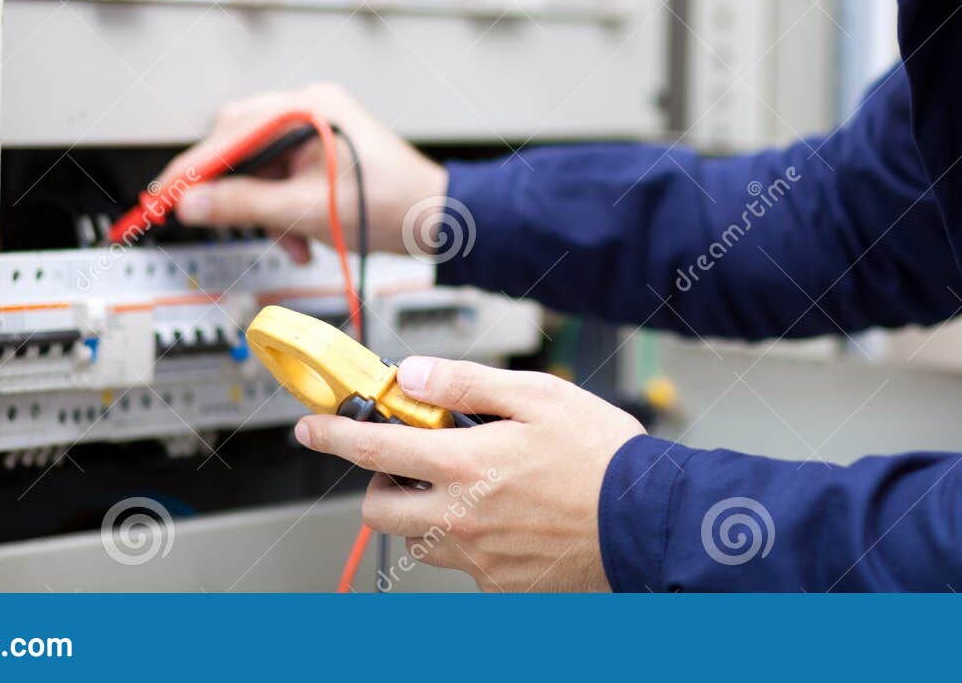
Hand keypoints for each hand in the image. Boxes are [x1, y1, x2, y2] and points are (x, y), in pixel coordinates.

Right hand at [156, 83, 447, 261]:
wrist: (437, 218)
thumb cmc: (391, 205)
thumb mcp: (304, 211)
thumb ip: (242, 206)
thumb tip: (192, 205)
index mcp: (308, 107)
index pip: (229, 133)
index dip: (192, 169)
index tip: (162, 196)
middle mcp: (310, 108)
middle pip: (240, 146)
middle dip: (234, 192)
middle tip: (218, 222)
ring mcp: (317, 128)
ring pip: (260, 167)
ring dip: (263, 209)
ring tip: (287, 241)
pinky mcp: (324, 150)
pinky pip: (282, 175)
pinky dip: (281, 208)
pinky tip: (298, 236)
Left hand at [294, 357, 644, 591]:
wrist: (650, 524)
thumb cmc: (603, 456)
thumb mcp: (539, 396)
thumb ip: (467, 385)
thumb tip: (414, 375)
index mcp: (464, 465)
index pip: (373, 451)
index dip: (333, 436)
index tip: (312, 428)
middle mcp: (460, 519)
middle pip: (380, 510)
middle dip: (381, 483)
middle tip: (414, 461)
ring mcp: (478, 559)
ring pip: (420, 540)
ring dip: (428, 512)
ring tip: (477, 486)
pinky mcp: (501, 586)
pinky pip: (465, 562)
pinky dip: (473, 537)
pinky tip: (514, 516)